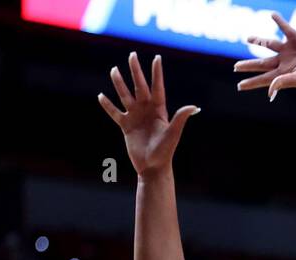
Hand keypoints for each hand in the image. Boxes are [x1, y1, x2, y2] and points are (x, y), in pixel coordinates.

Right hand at [98, 52, 199, 175]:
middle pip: (139, 86)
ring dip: (119, 83)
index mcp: (159, 110)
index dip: (157, 73)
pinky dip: (108, 105)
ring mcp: (135, 117)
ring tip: (114, 69)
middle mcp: (147, 110)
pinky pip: (115, 112)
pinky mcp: (126, 126)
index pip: (157, 87)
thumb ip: (181, 118)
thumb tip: (195, 107)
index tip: (157, 58)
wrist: (152, 167)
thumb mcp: (173, 133)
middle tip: (132, 55)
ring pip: (125, 95)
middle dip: (136, 71)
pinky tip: (101, 95)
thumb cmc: (165, 151)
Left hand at [233, 12, 295, 100]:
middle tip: (235, 67)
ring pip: (270, 44)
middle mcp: (285, 63)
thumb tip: (269, 91)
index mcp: (284, 75)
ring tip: (248, 38)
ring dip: (259, 40)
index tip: (239, 86)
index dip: (251, 83)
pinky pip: (286, 28)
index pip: (263, 80)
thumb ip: (284, 82)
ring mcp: (291, 50)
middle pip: (262, 63)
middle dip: (249, 65)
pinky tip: (272, 15)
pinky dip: (279, 21)